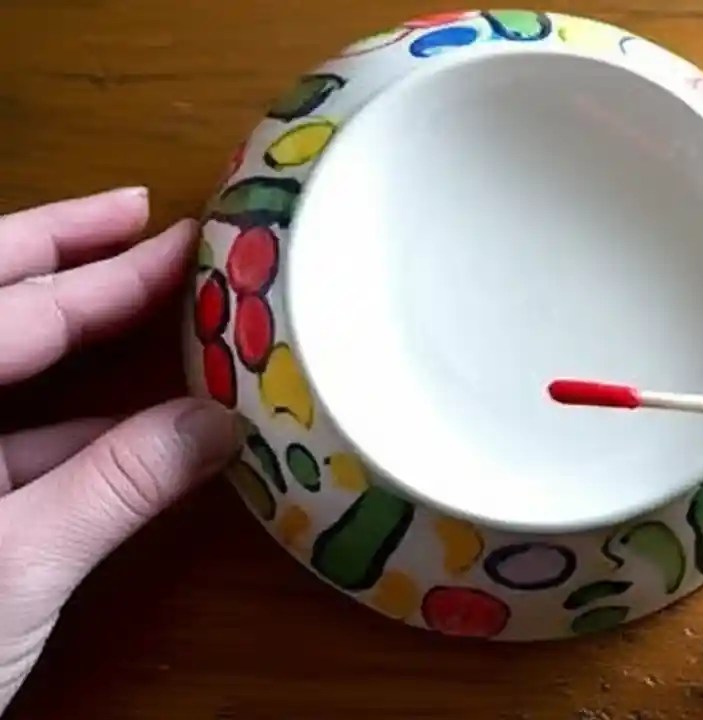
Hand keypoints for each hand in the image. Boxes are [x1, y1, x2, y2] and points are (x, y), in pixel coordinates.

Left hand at [0, 188, 240, 711]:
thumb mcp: (16, 569)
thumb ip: (115, 487)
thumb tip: (217, 424)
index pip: (5, 315)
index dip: (90, 268)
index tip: (171, 234)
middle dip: (61, 256)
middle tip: (141, 217)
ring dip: (75, 339)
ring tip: (150, 298)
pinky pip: (8, 445)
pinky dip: (74, 429)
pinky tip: (142, 426)